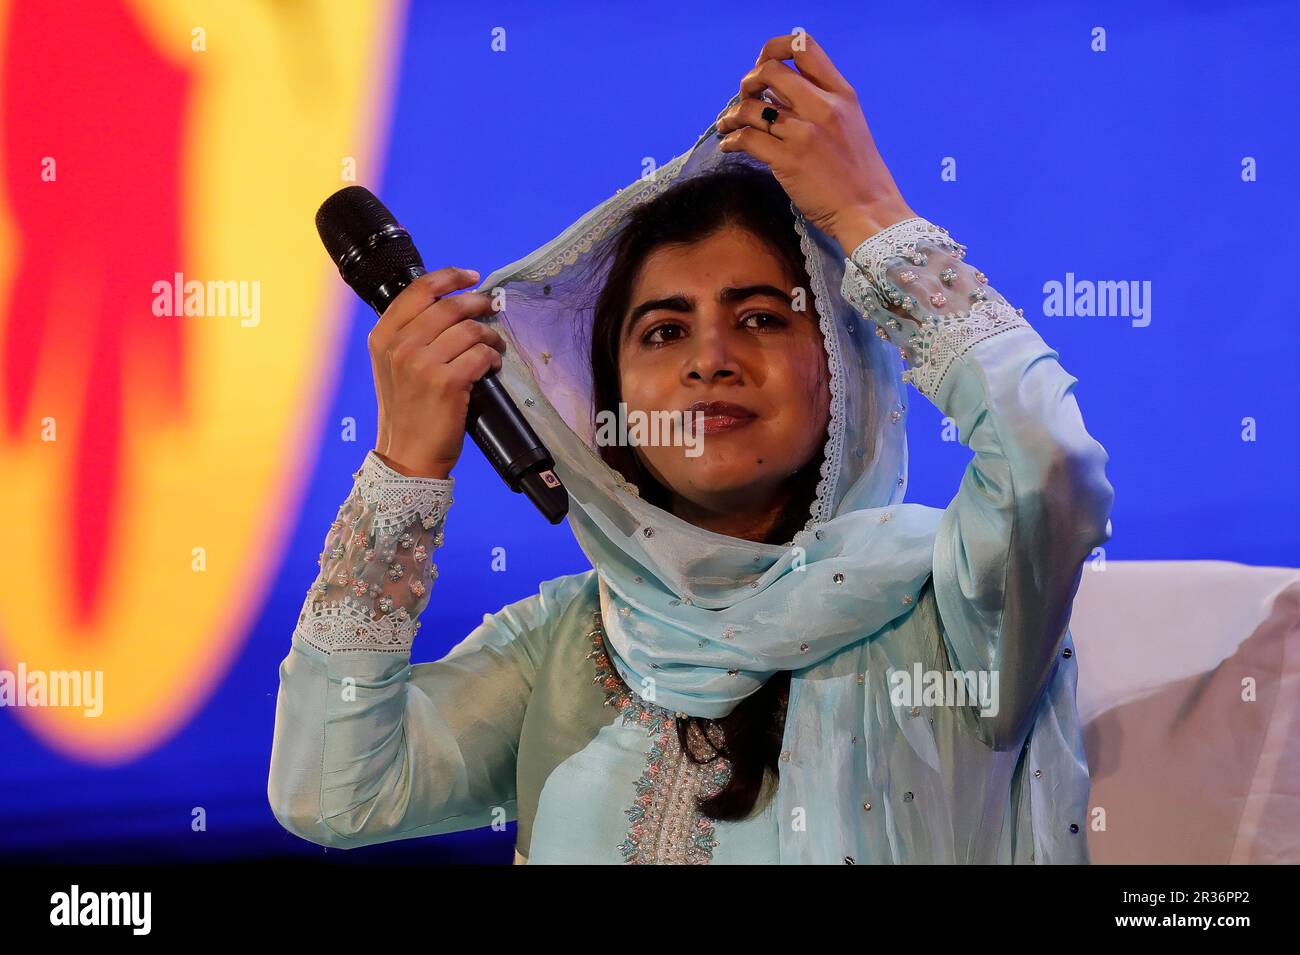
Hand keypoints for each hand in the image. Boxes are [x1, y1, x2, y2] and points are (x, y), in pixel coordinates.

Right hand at [367, 267, 505, 478]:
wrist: (407, 455)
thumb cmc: (407, 411)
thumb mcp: (392, 366)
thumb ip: (410, 334)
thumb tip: (448, 305)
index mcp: (383, 336)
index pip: (419, 290)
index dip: (450, 278)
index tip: (471, 277)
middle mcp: (399, 346)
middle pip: (450, 306)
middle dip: (478, 305)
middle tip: (491, 311)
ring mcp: (422, 364)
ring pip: (470, 330)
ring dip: (490, 336)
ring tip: (495, 346)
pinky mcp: (447, 383)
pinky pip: (481, 355)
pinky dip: (494, 357)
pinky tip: (494, 365)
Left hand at [715, 32, 915, 255]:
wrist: (869, 210)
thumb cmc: (858, 173)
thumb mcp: (850, 124)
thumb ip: (820, 102)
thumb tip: (778, 90)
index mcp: (841, 94)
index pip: (804, 48)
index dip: (775, 48)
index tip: (763, 65)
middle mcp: (823, 107)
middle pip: (770, 71)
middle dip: (748, 82)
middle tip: (744, 97)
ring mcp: (805, 133)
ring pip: (752, 107)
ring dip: (732, 115)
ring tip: (728, 125)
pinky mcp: (789, 160)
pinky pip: (747, 139)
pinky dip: (731, 140)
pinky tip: (729, 146)